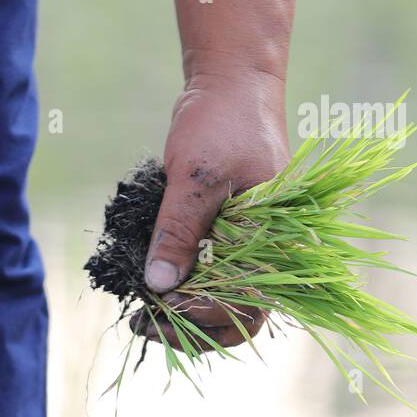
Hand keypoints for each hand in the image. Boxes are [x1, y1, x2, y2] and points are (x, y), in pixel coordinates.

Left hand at [140, 68, 289, 350]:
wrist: (230, 85)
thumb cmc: (222, 121)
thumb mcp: (195, 175)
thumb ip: (179, 230)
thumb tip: (159, 287)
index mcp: (275, 243)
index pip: (247, 307)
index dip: (204, 316)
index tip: (163, 306)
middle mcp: (265, 255)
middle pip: (235, 319)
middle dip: (190, 332)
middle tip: (143, 326)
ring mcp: (244, 251)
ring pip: (219, 308)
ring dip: (181, 321)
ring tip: (141, 317)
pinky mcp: (222, 243)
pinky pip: (205, 284)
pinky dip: (179, 296)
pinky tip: (147, 294)